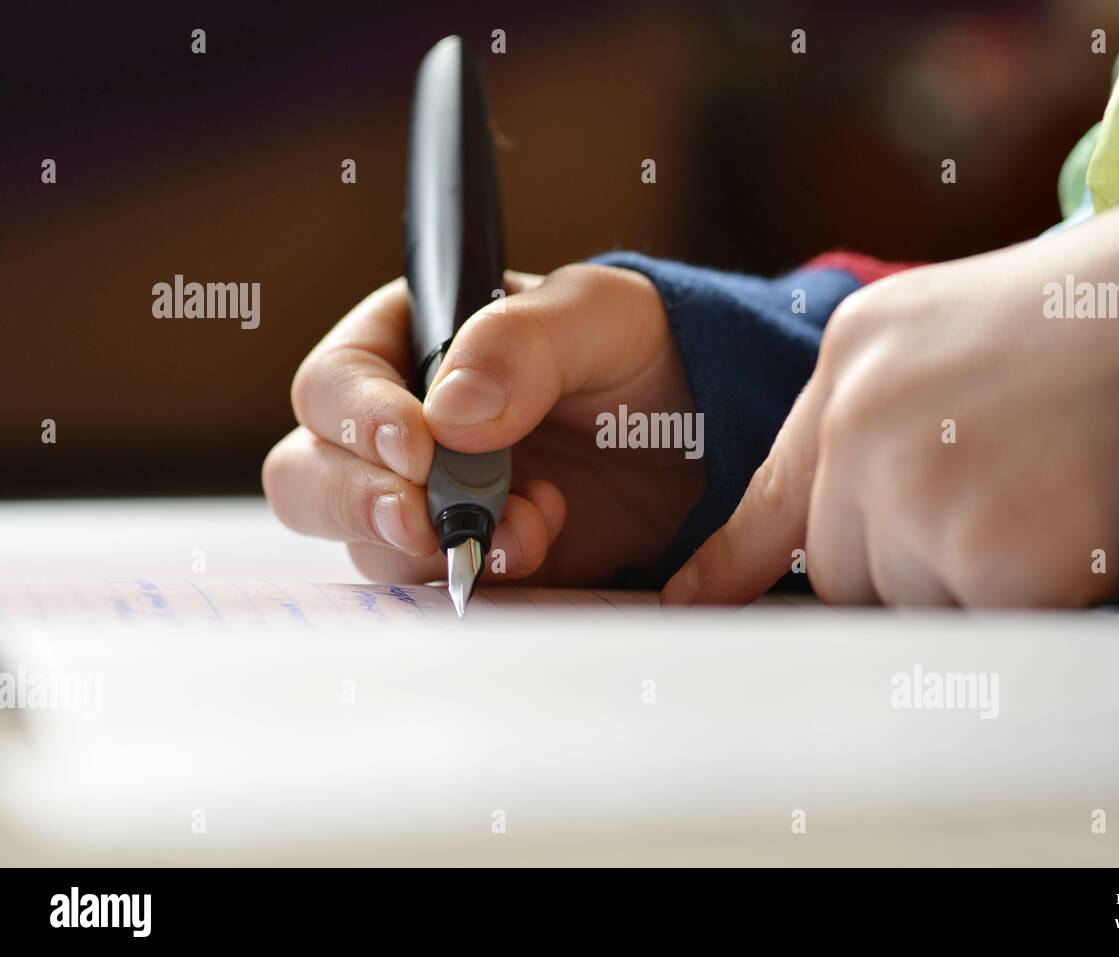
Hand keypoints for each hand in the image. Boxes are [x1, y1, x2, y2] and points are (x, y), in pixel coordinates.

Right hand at [263, 265, 704, 584]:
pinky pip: (431, 592)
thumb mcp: (600, 318)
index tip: (417, 448)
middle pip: (310, 476)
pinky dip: (475, 585)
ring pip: (367, 545)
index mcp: (407, 345)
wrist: (704, 434)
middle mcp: (399, 430)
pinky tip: (539, 552)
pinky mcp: (468, 563)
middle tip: (425, 523)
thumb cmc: (640, 350)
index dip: (357, 420)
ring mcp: (428, 505)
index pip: (332, 385)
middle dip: (358, 503)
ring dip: (435, 549)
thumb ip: (523, 344)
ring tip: (529, 529)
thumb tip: (448, 414)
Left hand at [662, 192, 1118, 606]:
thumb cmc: (1089, 326)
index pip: (772, 494)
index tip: (693, 605)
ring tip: (1039, 495)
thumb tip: (817, 536)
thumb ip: (868, 421)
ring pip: (906, 601)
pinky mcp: (981, 551)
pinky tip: (1066, 524)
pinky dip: (1025, 598)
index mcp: (850, 360)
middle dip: (910, 563)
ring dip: (968, 581)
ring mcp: (914, 483)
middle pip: (843, 565)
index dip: (732, 563)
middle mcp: (860, 420)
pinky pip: (977, 622)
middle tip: (998, 501)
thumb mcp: (945, 339)